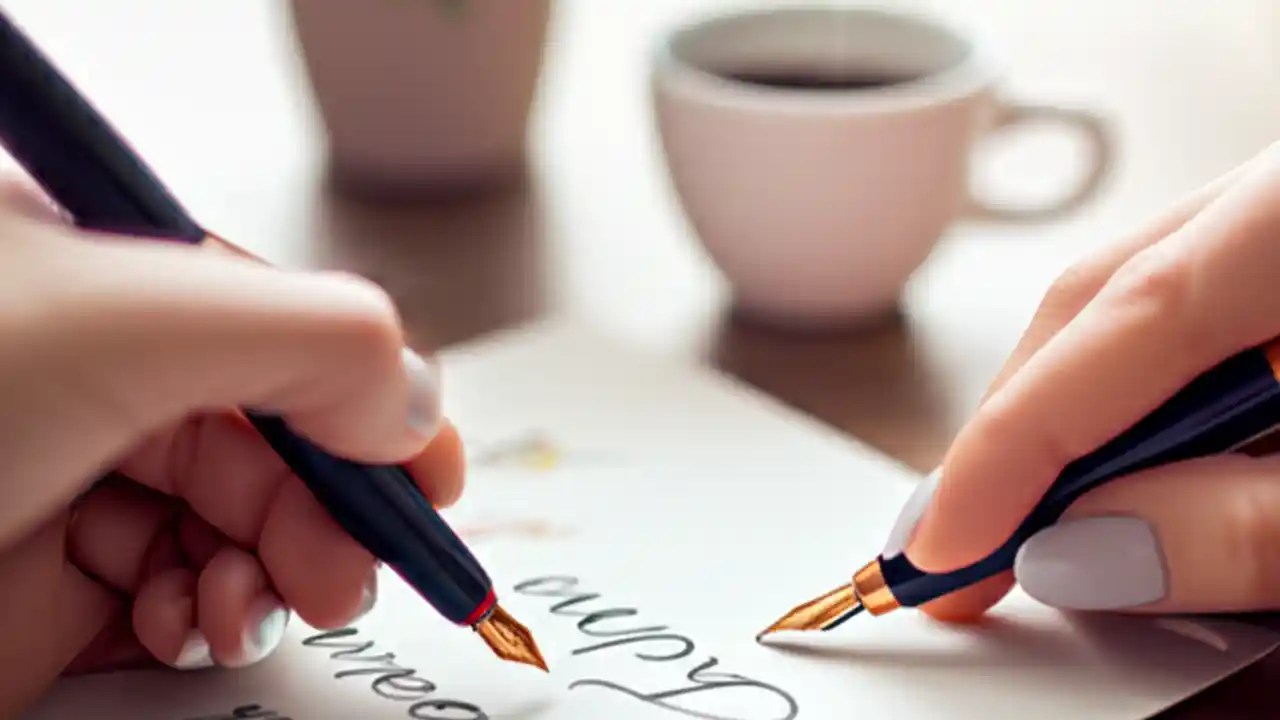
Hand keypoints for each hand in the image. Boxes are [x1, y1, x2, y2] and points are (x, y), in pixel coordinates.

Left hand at [0, 179, 464, 715]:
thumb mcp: (121, 322)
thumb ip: (311, 336)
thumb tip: (417, 400)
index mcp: (106, 280)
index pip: (284, 330)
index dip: (371, 399)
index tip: (430, 473)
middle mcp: (96, 376)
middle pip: (273, 441)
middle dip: (325, 509)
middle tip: (343, 565)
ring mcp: (75, 483)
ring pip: (237, 528)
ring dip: (270, 575)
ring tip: (253, 604)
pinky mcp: (49, 589)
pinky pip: (177, 600)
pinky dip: (211, 622)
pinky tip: (198, 626)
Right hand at [886, 143, 1279, 619]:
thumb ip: (1248, 528)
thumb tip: (1086, 551)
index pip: (1127, 314)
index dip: (1015, 441)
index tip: (945, 546)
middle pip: (1104, 296)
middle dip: (1014, 432)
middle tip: (955, 549)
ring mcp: (1277, 224)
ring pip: (1136, 300)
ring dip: (1065, 421)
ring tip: (1023, 522)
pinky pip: (1186, 312)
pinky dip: (1130, 401)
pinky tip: (1117, 467)